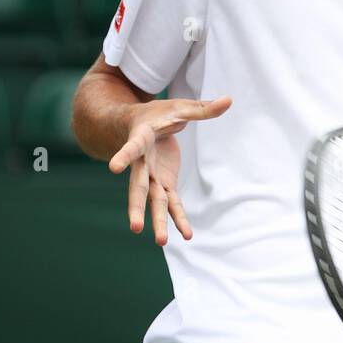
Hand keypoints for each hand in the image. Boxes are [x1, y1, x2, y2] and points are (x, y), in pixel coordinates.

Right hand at [108, 96, 231, 245]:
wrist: (140, 124)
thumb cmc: (158, 114)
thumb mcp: (180, 107)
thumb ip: (204, 108)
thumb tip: (230, 100)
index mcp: (141, 139)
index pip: (131, 148)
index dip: (123, 156)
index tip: (113, 168)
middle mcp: (142, 163)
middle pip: (138, 188)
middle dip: (137, 207)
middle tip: (136, 228)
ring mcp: (151, 176)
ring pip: (153, 201)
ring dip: (159, 221)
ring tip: (162, 242)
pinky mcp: (163, 183)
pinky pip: (171, 203)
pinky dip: (178, 218)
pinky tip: (187, 234)